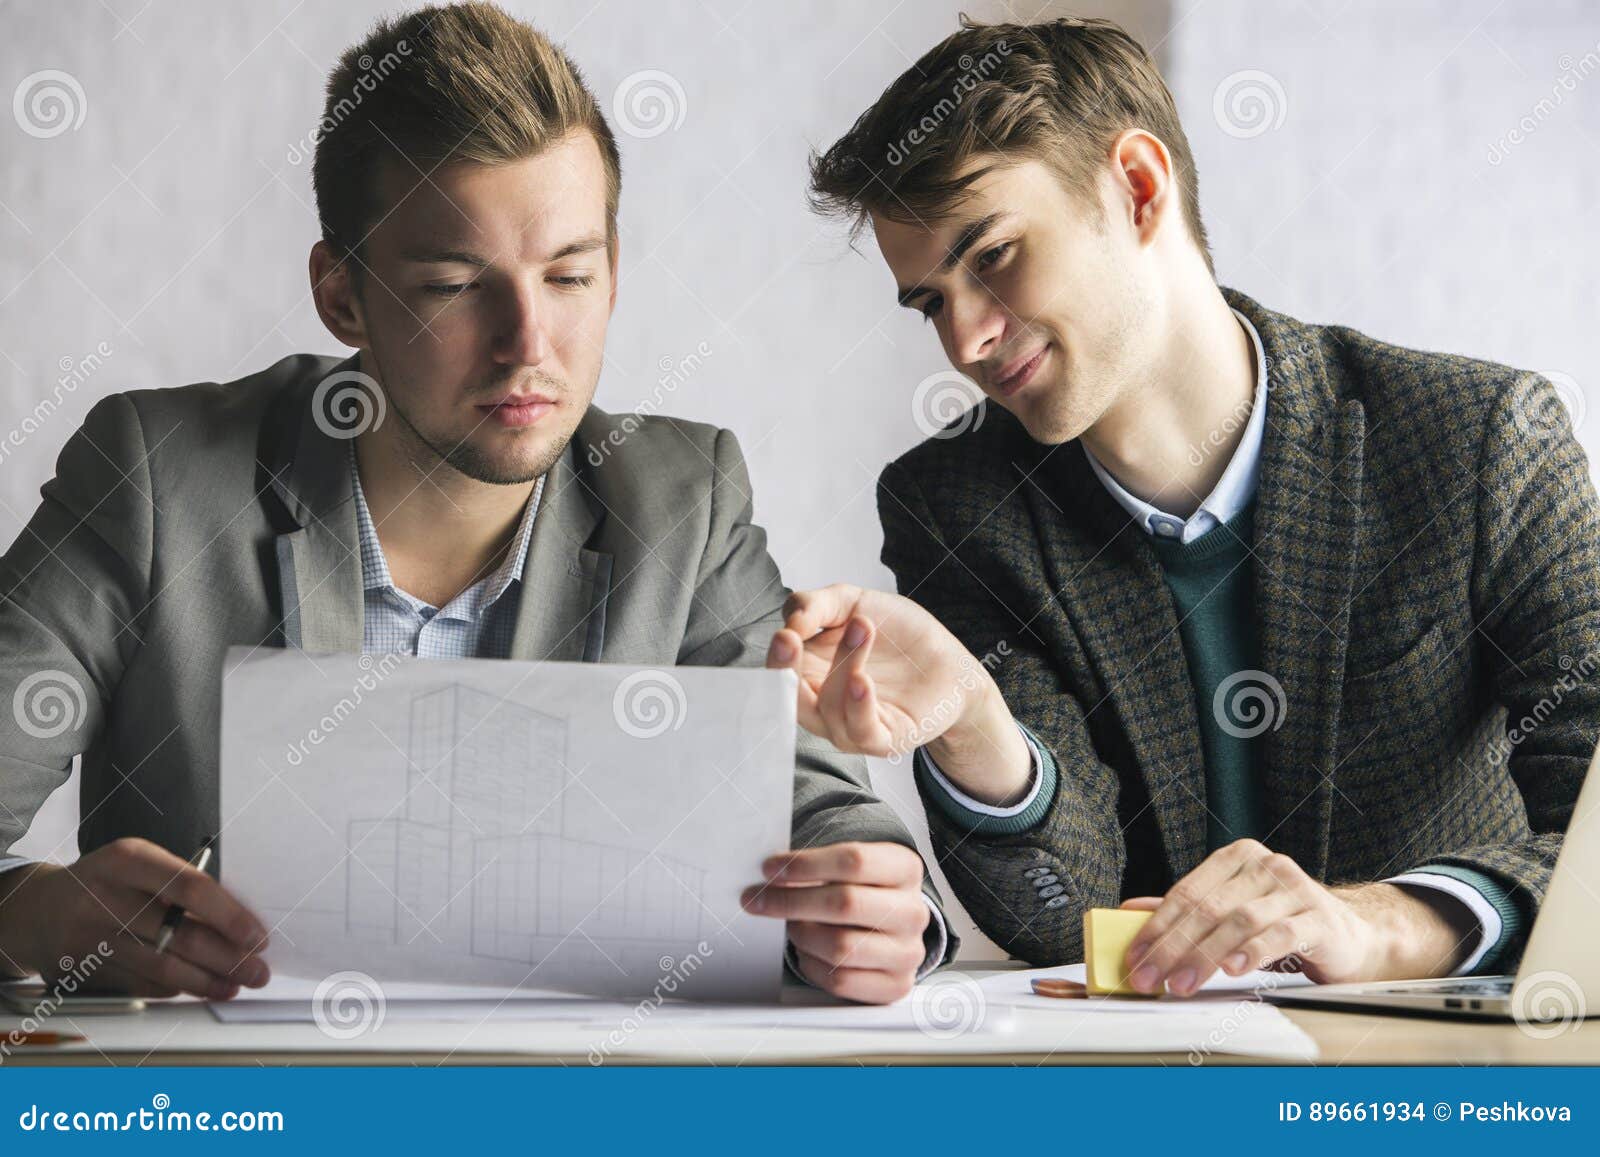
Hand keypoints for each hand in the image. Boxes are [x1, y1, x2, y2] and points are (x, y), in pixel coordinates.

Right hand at [0, 839, 271, 999]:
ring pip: (163, 969)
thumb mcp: (140, 864)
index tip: (258, 936)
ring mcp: (91, 939)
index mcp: (127, 860)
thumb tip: (241, 925)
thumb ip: (182, 886)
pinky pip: (143, 986)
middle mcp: (105, 898)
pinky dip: (178, 989)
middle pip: (179, 936)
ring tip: (238, 984)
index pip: (189, 887)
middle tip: (258, 970)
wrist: (40, 909)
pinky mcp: (84, 972)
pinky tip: (202, 988)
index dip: (229, 916)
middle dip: (228, 958)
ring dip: (209, 981)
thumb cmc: (109, 882)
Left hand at [741, 841, 930, 1003]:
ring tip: (790, 925)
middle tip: (758, 899)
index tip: (769, 869)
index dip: (805, 864)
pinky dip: (812, 964)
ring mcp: (907, 952)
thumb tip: (769, 873)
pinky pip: (840, 980)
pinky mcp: (895, 985)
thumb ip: (818, 864)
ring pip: (840, 946)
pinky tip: (806, 950)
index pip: (853, 861)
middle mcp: (913, 911)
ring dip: (802, 934)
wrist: (893, 927)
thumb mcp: (852, 866)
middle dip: (791, 900)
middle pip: (845, 903)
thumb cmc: (863, 889)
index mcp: (905, 868)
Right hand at [767, 583, 1030, 803]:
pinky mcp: (884, 739)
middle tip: (790, 638)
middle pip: (791, 699)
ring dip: (842, 664)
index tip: (787, 632)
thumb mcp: (852, 602)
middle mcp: (823, 705)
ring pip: (828, 708)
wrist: (949, 659)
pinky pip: (861, 731)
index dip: (778, 656)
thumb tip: (788, 622)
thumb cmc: (898, 634)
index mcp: (809, 673)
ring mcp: (851, 726)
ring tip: (862, 627)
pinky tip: (861, 680)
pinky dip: (858, 706)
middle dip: (786, 670)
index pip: (779, 673)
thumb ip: (814, 605)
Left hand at [1121, 839, 1476, 995]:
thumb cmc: (1283, 923)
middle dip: (1172, 947)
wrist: (1350, 936)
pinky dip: (1252, 952)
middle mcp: (1265, 865)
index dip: (1156, 927)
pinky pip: (1280, 934)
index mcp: (1237, 858)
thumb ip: (1186, 910)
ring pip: (1238, 921)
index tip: (1134, 959)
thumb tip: (1130, 912)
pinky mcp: (1319, 917)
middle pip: (1208, 908)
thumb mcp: (1232, 912)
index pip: (1186, 892)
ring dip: (1204, 956)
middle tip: (1149, 979)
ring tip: (1181, 983)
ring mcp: (1294, 888)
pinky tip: (1232, 970)